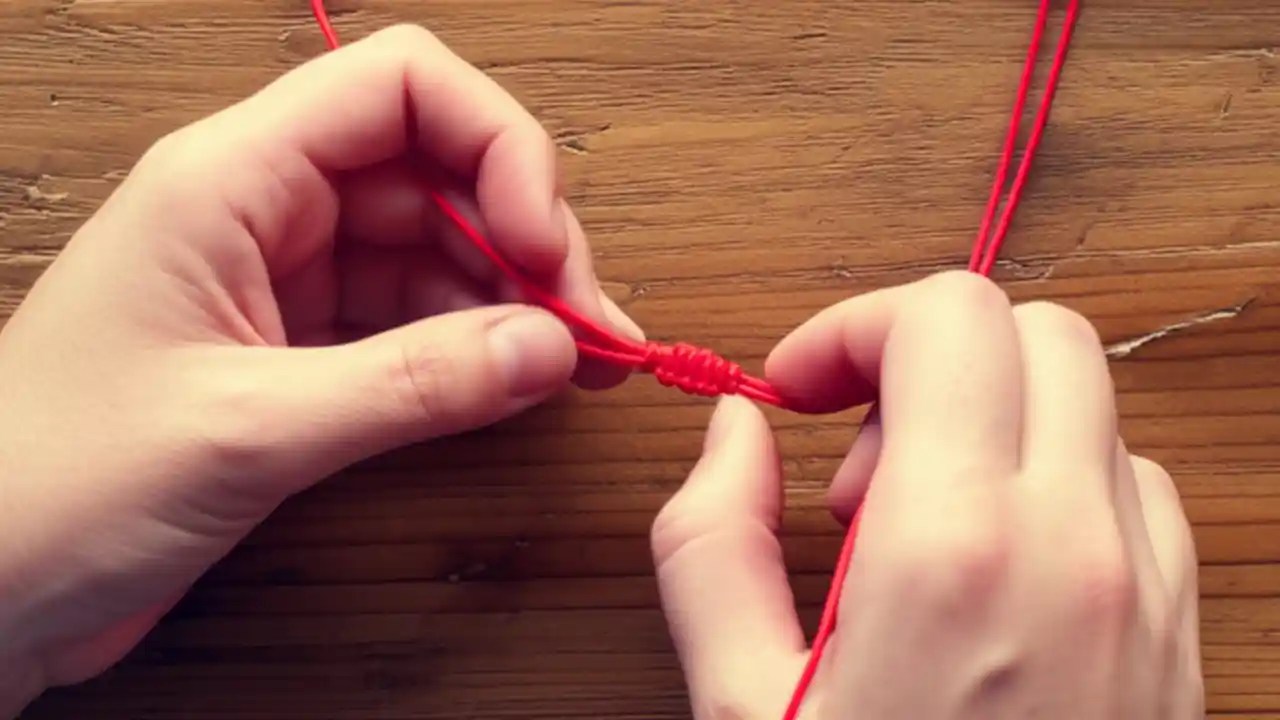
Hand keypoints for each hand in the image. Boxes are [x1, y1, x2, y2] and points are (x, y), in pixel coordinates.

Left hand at [0, 24, 640, 713]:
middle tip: (587, 325)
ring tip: (579, 361)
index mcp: (231, 180)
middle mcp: (266, 212)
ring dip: (516, 297)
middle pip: (439, 170)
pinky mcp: (299, 350)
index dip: (496, 143)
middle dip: (528, 235)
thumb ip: (411, 383)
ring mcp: (287, 282)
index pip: (400, 87)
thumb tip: (547, 348)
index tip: (544, 240)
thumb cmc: (50, 484)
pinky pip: (415, 321)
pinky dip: (477, 347)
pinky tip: (518, 381)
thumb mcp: (247, 427)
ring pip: (437, 249)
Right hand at [651, 272, 1202, 718]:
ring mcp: (1148, 596)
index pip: (947, 318)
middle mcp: (1077, 553)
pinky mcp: (1179, 639)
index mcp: (953, 554)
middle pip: (1034, 334)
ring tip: (920, 529)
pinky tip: (992, 572)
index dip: (855, 326)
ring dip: (995, 426)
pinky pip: (1135, 495)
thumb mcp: (736, 706)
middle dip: (927, 360)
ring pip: (1092, 408)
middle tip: (859, 461)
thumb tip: (731, 440)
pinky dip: (1058, 487)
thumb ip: (710, 544)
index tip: (805, 387)